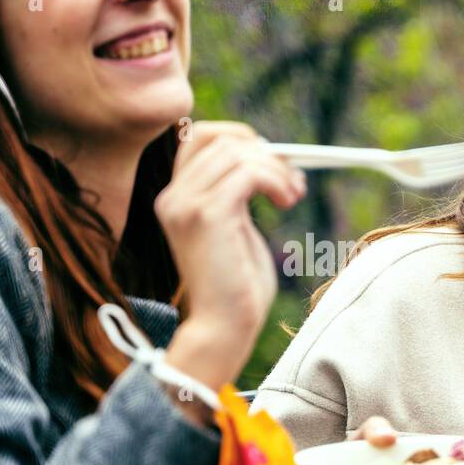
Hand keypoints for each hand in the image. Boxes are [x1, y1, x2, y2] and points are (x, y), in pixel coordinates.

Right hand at [157, 121, 304, 392]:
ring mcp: (184, 204)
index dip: (242, 140)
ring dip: (276, 169)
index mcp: (174, 197)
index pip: (200, 136)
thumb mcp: (236, 227)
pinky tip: (286, 202)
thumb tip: (270, 155)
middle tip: (291, 183)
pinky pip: (248, 173)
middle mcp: (171, 196)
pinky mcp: (207, 215)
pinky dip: (275, 180)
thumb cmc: (236, 287)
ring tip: (292, 196)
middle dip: (264, 153)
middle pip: (221, 139)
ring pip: (237, 153)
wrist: (224, 329)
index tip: (273, 166)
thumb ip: (238, 191)